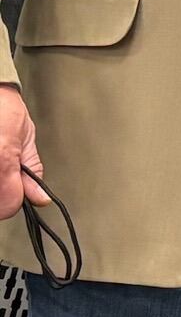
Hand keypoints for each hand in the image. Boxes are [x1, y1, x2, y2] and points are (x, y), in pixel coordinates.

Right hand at [0, 86, 47, 221]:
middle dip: (3, 194)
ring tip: (1, 165)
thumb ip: (31, 173)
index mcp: (2, 158)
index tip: (20, 186)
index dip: (18, 198)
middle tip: (6, 173)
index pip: (9, 206)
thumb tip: (40, 198)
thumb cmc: (3, 111)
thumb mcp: (26, 140)